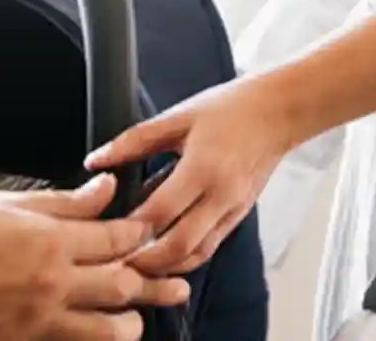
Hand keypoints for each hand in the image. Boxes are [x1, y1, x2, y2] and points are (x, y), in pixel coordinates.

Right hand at [0, 174, 189, 340]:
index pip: (117, 238)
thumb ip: (64, 202)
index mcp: (52, 241)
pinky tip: (99, 336)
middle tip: (177, 285)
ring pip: (106, 329)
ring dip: (129, 323)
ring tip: (139, 320)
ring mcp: (41, 319)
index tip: (149, 232)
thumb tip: (105, 188)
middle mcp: (54, 283)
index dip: (140, 234)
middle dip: (155, 283)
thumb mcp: (10, 202)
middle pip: (123, 285)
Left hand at [84, 75, 301, 275]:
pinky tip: (162, 254)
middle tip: (114, 260)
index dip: (130, 229)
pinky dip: (184, 257)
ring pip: (196, 256)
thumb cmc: (232, 109)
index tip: (103, 233)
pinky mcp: (238, 216)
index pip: (160, 212)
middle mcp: (221, 196)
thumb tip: (97, 159)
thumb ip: (134, 140)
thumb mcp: (178, 117)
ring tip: (134, 265)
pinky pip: (209, 247)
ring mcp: (233, 210)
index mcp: (203, 168)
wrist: (278, 112)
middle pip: (178, 246)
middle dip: (144, 261)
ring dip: (164, 267)